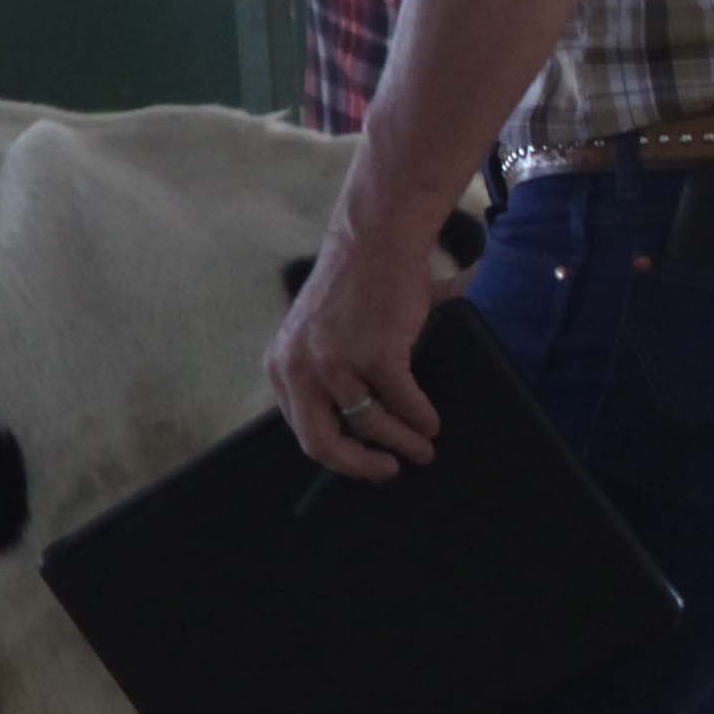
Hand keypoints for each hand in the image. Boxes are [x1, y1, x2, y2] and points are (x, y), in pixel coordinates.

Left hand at [270, 211, 451, 479]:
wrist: (373, 242)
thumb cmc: (354, 289)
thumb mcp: (317, 336)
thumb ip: (322, 376)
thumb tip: (355, 428)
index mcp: (281, 367)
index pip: (301, 429)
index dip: (335, 454)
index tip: (360, 462)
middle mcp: (298, 369)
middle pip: (323, 443)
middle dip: (359, 466)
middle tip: (387, 472)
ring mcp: (335, 362)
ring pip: (370, 425)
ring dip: (402, 443)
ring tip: (423, 448)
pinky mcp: (375, 353)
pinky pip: (402, 402)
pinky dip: (421, 419)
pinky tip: (432, 423)